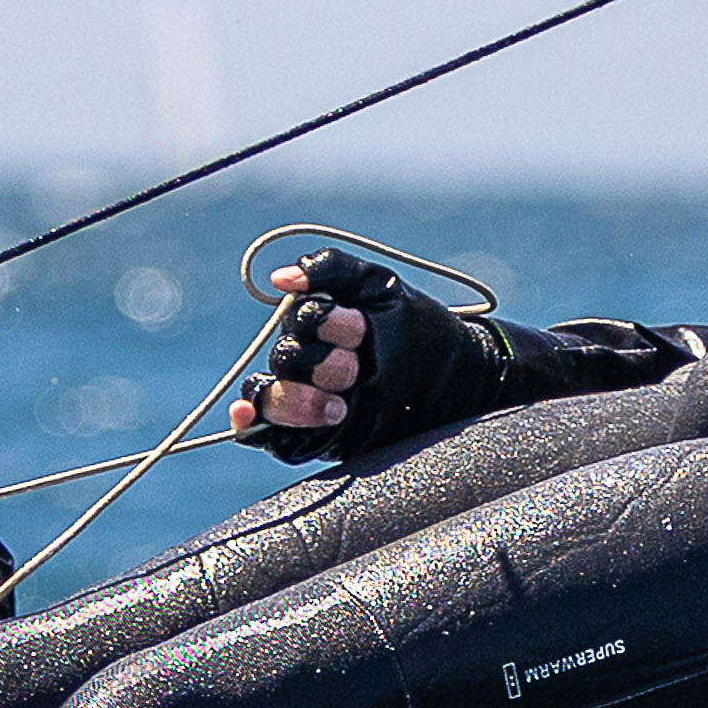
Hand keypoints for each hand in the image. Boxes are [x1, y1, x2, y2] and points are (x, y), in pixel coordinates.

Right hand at [228, 251, 510, 460]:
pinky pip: (263, 432)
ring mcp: (307, 398)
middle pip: (285, 358)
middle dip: (324, 363)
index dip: (322, 324)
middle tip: (359, 369)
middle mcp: (309, 360)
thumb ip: (333, 270)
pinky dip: (249, 423)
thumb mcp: (383, 288)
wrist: (460, 383)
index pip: (297, 322)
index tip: (359, 329)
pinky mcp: (310, 436)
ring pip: (269, 396)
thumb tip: (279, 279)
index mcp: (319, 325)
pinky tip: (248, 417)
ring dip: (300, 399)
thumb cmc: (424, 332)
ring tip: (341, 408)